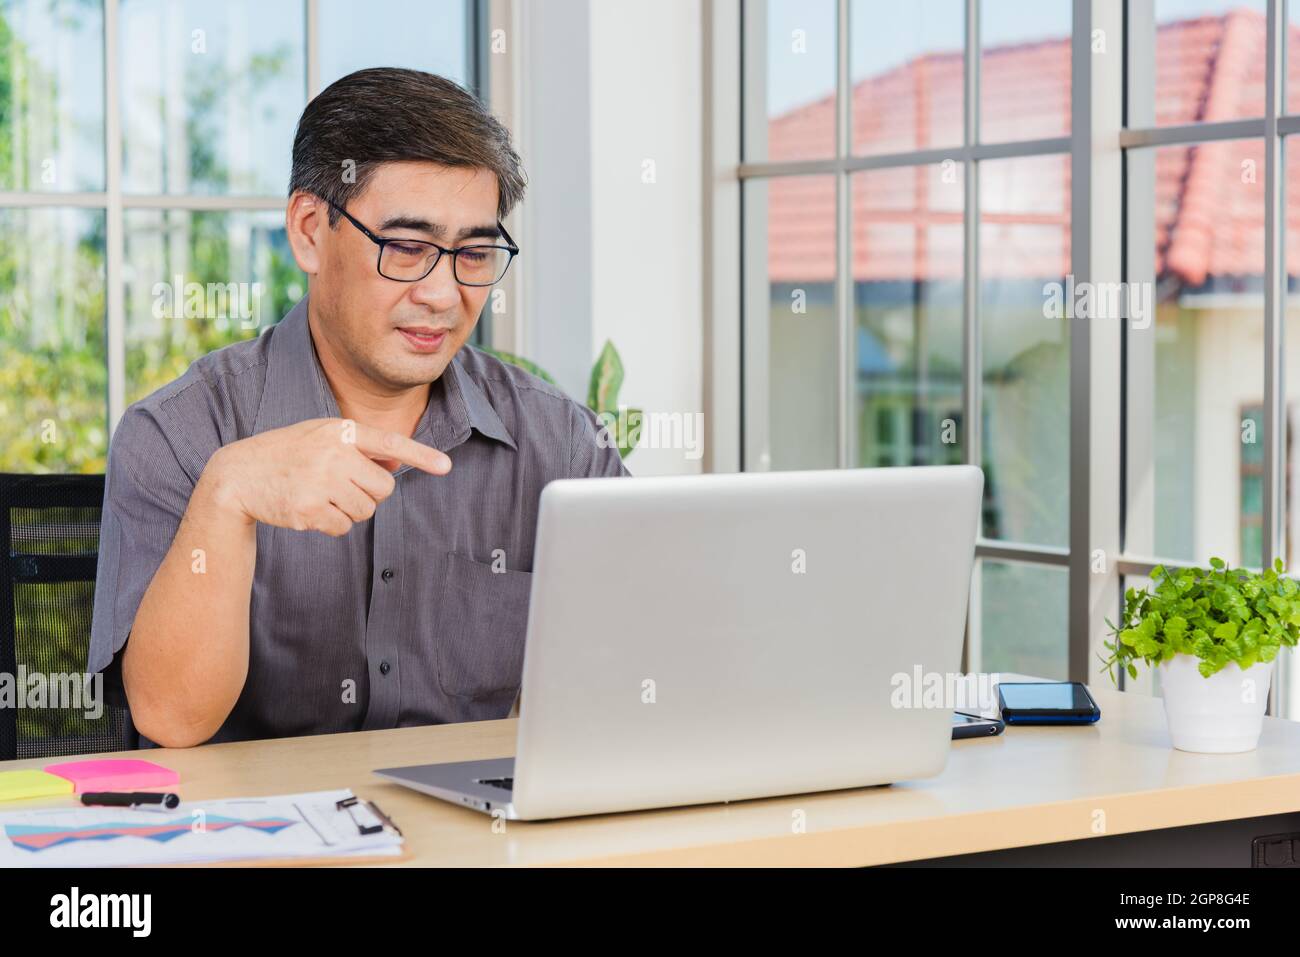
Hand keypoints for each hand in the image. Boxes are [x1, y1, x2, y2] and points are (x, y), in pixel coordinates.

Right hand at [200, 418, 450, 535]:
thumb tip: (397, 466)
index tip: (446, 467)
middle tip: (342, 486)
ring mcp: (321, 483)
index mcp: (340, 431)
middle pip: (383, 489)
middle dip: (370, 493)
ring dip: (351, 510)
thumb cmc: (288, 454)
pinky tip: (310, 509)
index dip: (421, 456)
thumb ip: (360, 448)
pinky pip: (344, 528)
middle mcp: (333, 454)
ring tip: (322, 495)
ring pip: (366, 511)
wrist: (238, 475)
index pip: (390, 443)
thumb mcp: (322, 438)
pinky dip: (332, 524)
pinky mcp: (309, 510)